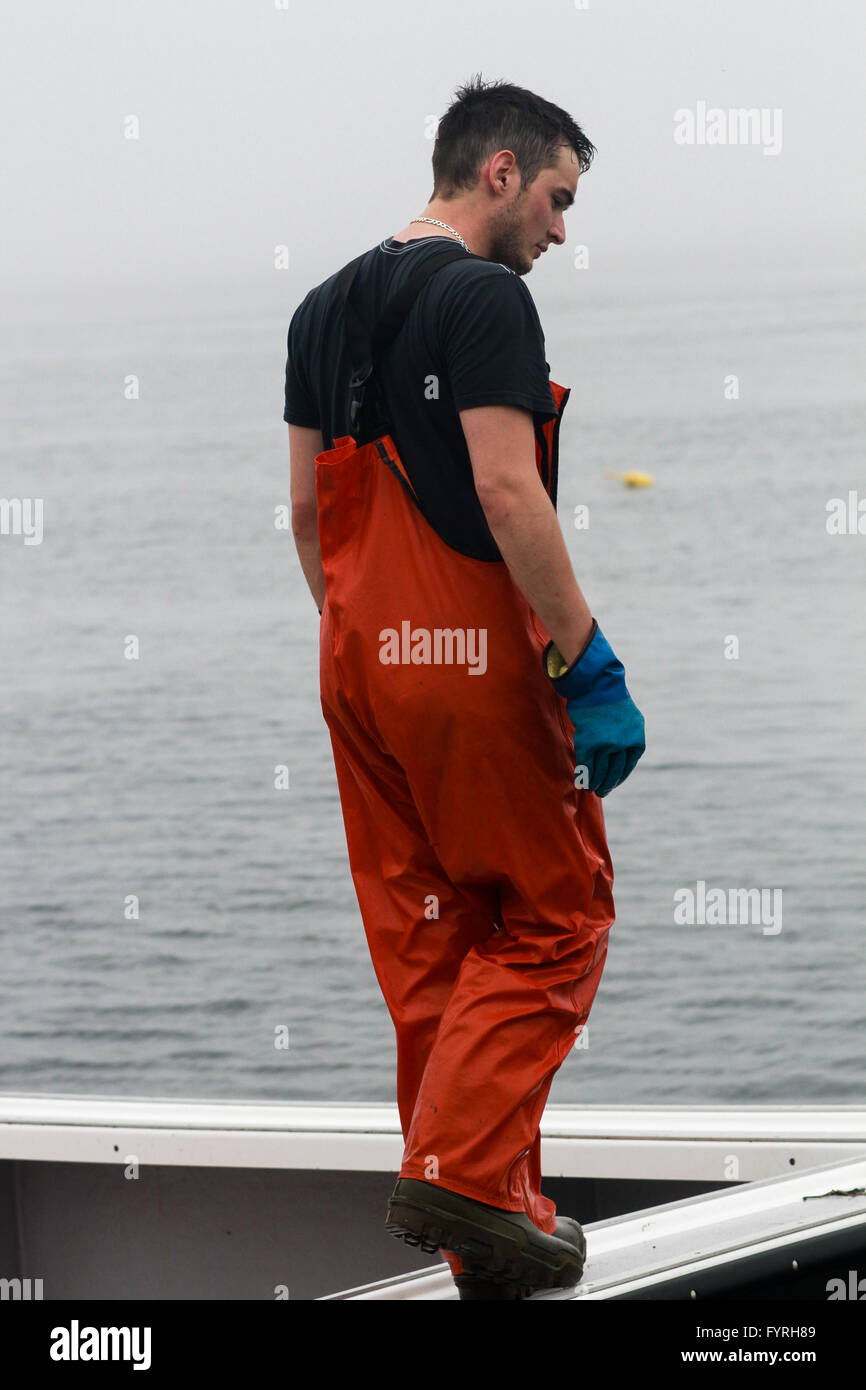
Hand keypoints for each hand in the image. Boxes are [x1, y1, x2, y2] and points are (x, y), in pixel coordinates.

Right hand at [544, 620, 644, 796]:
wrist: (596, 683)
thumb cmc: (608, 698)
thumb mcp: (626, 718)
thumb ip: (624, 736)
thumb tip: (616, 754)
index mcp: (636, 738)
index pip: (628, 765)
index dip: (619, 777)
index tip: (613, 783)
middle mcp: (623, 744)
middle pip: (615, 771)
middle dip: (608, 784)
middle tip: (602, 791)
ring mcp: (606, 745)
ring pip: (600, 771)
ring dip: (595, 783)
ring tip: (591, 789)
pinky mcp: (589, 743)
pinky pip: (586, 765)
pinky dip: (583, 774)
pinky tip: (580, 780)